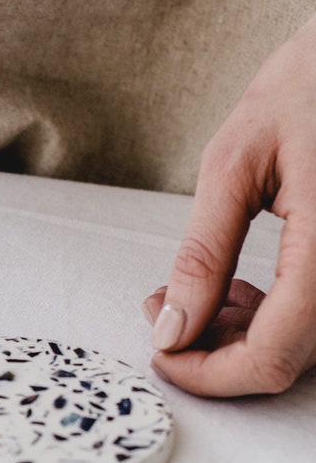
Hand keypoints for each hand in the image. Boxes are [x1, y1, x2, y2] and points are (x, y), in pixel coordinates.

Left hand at [142, 17, 315, 395]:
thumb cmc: (306, 89)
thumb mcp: (233, 164)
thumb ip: (202, 253)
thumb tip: (172, 326)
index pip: (271, 356)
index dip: (208, 373)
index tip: (161, 354)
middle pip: (287, 361)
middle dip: (214, 351)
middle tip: (162, 311)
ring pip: (302, 344)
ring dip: (240, 335)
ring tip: (194, 291)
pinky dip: (271, 315)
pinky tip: (237, 287)